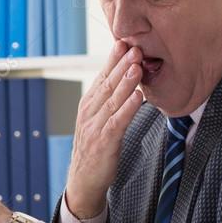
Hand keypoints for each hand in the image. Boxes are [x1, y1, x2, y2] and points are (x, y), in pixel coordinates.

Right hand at [65, 40, 143, 217]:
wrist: (83, 181)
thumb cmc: (95, 149)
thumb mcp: (98, 120)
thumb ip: (108, 100)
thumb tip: (124, 78)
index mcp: (88, 105)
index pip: (101, 77)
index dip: (112, 59)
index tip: (124, 41)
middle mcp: (89, 112)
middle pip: (106, 84)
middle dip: (121, 64)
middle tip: (134, 46)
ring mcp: (95, 127)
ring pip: (112, 100)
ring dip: (125, 81)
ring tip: (137, 65)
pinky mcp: (103, 142)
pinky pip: (117, 122)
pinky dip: (127, 108)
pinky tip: (137, 96)